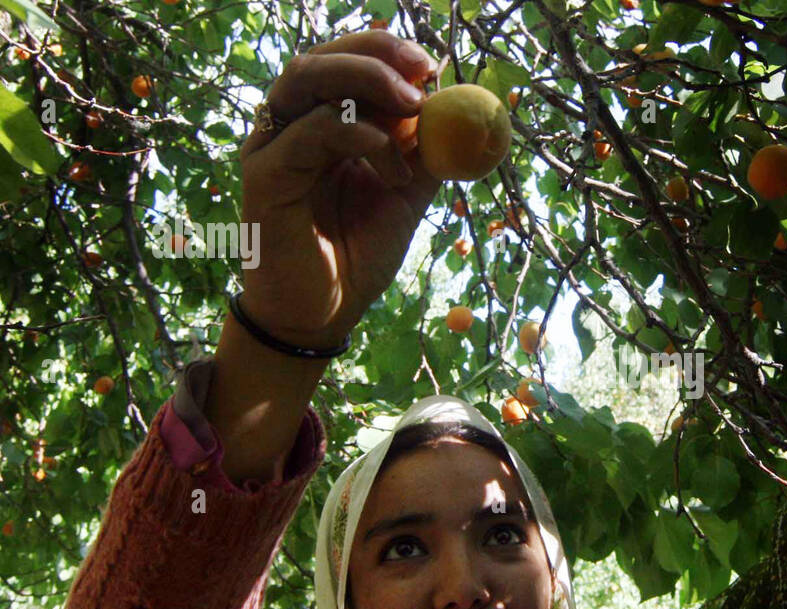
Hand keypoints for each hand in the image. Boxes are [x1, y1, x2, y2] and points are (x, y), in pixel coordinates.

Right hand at [237, 31, 440, 347]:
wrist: (324, 314)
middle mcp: (289, 127)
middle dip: (375, 55)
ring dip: (363, 81)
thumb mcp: (407, 195)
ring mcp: (271, 148)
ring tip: (411, 107)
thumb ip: (425, 152)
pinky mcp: (263, 178)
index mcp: (321, 123)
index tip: (431, 66)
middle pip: (320, 59)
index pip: (343, 62)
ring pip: (303, 81)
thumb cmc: (357, 253)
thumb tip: (458, 108)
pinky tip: (390, 158)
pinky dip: (353, 135)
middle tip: (422, 73)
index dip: (385, 52)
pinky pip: (303, 137)